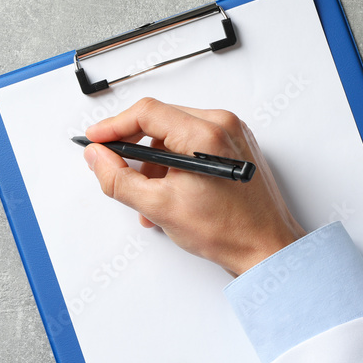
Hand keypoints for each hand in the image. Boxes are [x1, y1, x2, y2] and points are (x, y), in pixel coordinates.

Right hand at [82, 98, 305, 276]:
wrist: (267, 249)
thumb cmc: (228, 232)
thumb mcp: (160, 208)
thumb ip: (119, 179)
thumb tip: (97, 158)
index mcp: (205, 134)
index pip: (147, 113)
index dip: (114, 126)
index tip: (96, 139)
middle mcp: (223, 125)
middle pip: (160, 122)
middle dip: (135, 151)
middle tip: (118, 171)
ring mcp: (233, 135)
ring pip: (175, 136)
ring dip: (155, 165)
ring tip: (151, 200)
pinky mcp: (236, 148)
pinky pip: (193, 145)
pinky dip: (175, 167)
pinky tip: (170, 195)